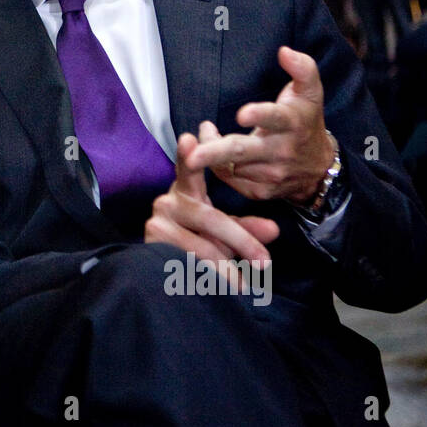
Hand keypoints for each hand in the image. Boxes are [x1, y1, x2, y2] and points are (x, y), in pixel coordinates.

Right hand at [146, 133, 277, 286]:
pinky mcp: (152, 248)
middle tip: (265, 263)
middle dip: (241, 241)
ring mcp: (156, 225)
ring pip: (201, 246)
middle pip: (209, 217)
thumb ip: (247, 228)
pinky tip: (219, 289)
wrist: (167, 271)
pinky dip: (207, 278)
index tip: (190, 137)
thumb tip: (274, 230)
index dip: (187, 155)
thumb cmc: (200, 241)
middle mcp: (166, 203)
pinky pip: (187, 263)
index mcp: (185, 191)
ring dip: (226, 268)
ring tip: (244, 285)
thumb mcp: (225, 232)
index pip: (187, 170)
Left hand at [185, 46, 332, 204]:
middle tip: (192, 156)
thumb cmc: (306, 121)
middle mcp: (281, 151)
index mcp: (292, 123)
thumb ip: (302, 68)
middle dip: (214, 153)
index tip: (242, 114)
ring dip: (208, 151)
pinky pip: (229, 179)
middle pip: (241, 151)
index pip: (275, 118)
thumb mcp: (310, 93)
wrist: (319, 167)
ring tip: (206, 134)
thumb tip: (284, 51)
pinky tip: (215, 154)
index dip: (259, 116)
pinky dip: (217, 167)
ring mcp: (270, 174)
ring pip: (229, 164)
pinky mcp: (260, 190)